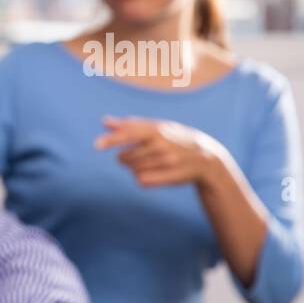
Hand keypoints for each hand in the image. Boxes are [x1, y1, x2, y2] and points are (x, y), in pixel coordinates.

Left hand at [94, 116, 228, 189]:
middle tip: (142, 154)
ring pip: (132, 170)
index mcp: (157, 129)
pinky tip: (156, 173)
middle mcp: (162, 144)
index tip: (96, 145)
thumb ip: (130, 125)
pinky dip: (143, 178)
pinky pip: (141, 180)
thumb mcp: (157, 128)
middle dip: (126, 158)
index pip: (129, 134)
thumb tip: (104, 122)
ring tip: (153, 162)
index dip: (112, 139)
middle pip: (124, 157)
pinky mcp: (168, 177)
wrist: (207, 158)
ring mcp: (166, 161)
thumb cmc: (176, 139)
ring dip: (136, 168)